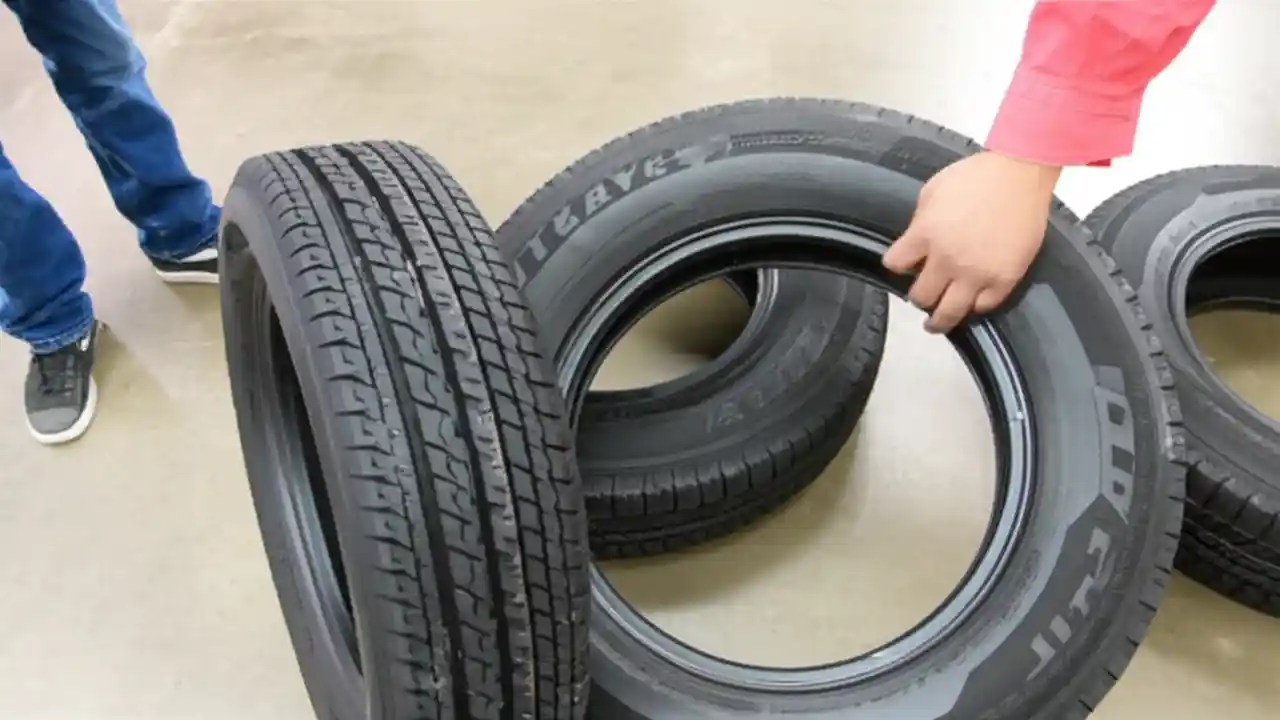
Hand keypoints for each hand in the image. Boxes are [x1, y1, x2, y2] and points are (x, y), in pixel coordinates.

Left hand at [882, 151, 1061, 332]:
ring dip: (939, 320)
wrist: (1020, 173)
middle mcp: (948, 259)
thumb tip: (917, 244)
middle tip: (922, 296)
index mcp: (926, 234)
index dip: (897, 264)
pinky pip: (985, 306)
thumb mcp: (932, 191)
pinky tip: (971, 303)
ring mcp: (978, 273)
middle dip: (918, 296)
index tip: (903, 265)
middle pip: (920, 296)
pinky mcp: (1006, 278)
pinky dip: (975, 305)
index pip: (895, 264)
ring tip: (936, 323)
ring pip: (950, 313)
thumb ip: (920, 222)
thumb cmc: (975, 176)